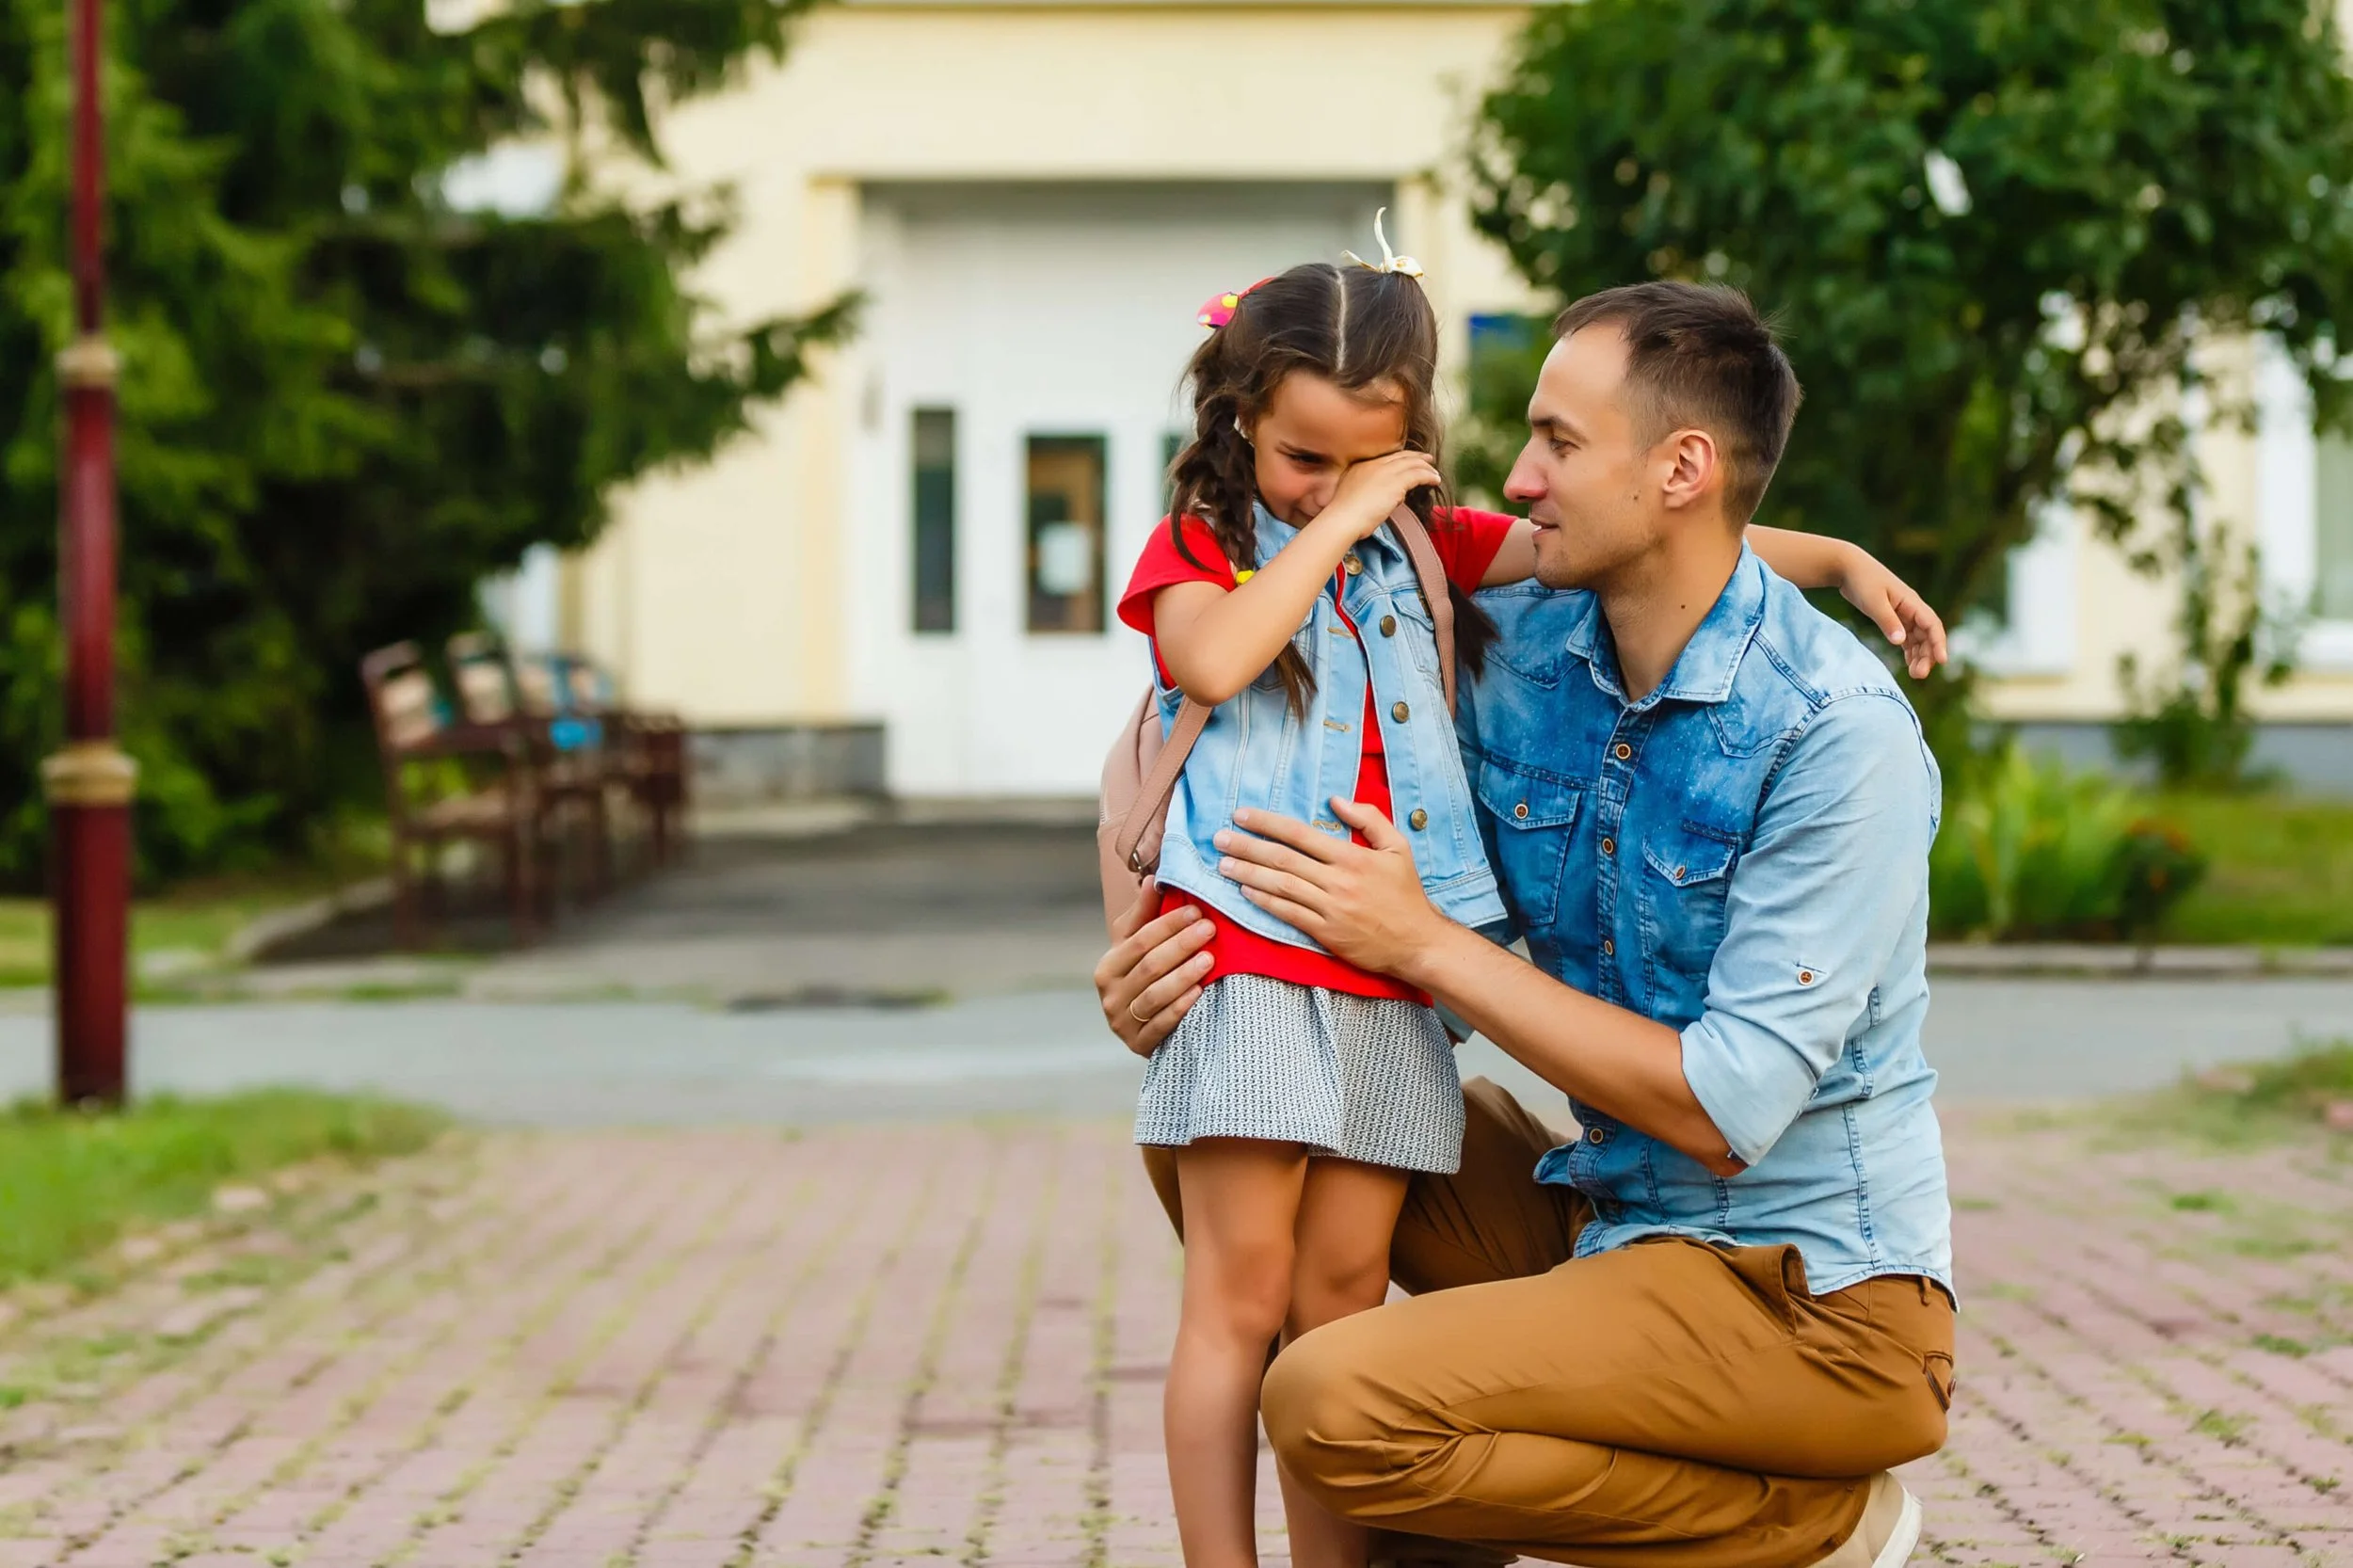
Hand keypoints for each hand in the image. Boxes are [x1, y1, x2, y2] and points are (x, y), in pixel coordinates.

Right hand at [1094, 878, 1214, 1057]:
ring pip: (1155, 994)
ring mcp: (1122, 1022)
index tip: (1196, 911)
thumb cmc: (1145, 978)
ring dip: (1183, 975)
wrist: (1143, 1028)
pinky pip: (1161, 1023)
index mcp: (1108, 966)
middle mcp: (1110, 994)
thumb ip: (1144, 915)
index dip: (1168, 924)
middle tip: (1209, 929)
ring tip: (1209, 959)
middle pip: (1149, 966)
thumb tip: (1152, 880)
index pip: (1139, 941)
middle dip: (1181, 945)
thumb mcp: (1138, 947)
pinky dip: (1181, 1007)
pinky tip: (1199, 992)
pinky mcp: (1139, 1044)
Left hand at [1214, 798, 1445, 978]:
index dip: (1268, 823)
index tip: (1242, 815)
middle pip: (1283, 859)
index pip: (1300, 834)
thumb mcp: (1397, 847)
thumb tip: (1335, 800)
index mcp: (1352, 856)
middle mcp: (1338, 881)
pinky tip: (1245, 893)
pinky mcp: (1326, 933)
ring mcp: (1330, 909)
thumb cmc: (1406, 893)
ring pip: (1281, 886)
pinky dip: (1265, 903)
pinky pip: (1289, 915)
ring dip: (1249, 874)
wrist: (1418, 942)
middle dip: (1247, 847)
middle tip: (1219, 838)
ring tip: (1224, 864)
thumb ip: (1369, 819)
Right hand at [1316, 450, 1443, 542]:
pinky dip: (1429, 476)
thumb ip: (1365, 491)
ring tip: (1435, 473)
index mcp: (1360, 466)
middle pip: (1401, 456)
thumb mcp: (1351, 496)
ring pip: (1412, 464)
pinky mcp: (1396, 482)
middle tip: (1427, 459)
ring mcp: (1384, 471)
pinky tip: (1435, 480)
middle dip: (1416, 457)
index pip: (1386, 458)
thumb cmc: (1344, 516)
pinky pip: (1419, 474)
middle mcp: (1373, 464)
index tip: (1409, 460)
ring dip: (1426, 467)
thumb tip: (1381, 496)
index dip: (1400, 458)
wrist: (1343, 519)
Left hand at [1838, 551, 1947, 679]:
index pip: (1932, 624)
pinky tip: (1909, 663)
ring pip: (1918, 638)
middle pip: (1927, 634)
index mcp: (1911, 602)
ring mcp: (1903, 613)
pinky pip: (1908, 636)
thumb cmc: (1862, 581)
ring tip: (1915, 674)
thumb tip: (1901, 642)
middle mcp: (1911, 608)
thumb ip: (1887, 621)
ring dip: (1920, 655)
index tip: (1941, 661)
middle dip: (1928, 655)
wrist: (1848, 567)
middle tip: (1919, 675)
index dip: (1938, 643)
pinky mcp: (1893, 617)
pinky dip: (1909, 650)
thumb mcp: (1874, 602)